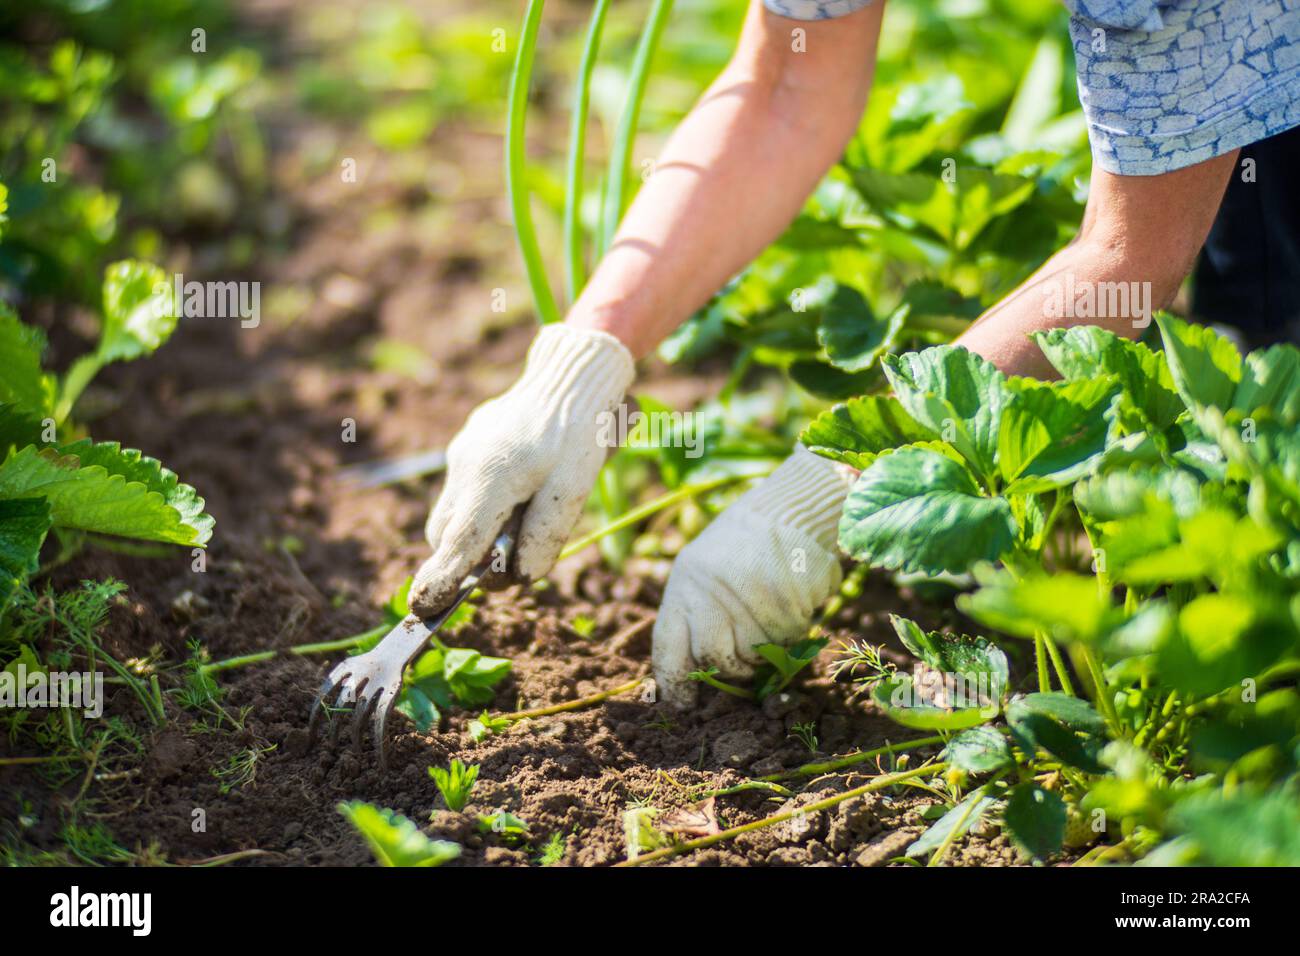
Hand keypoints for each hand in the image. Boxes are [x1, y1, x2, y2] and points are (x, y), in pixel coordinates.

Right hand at [409, 324, 634, 615]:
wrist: (575, 374)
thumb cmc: (580, 431)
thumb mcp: (574, 486)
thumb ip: (546, 533)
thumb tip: (522, 575)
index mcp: (490, 477)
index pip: (459, 542)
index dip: (443, 578)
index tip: (424, 607)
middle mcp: (466, 465)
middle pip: (449, 533)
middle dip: (468, 560)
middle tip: (509, 568)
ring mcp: (464, 452)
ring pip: (456, 512)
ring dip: (478, 532)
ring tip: (526, 520)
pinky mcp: (471, 445)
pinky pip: (468, 489)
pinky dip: (486, 507)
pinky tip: (523, 492)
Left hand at [652, 445, 855, 705]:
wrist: (789, 511)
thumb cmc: (743, 545)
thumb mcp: (704, 569)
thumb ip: (695, 612)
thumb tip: (694, 671)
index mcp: (685, 585)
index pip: (668, 647)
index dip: (674, 682)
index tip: (684, 703)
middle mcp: (711, 593)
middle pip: (712, 659)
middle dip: (728, 670)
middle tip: (743, 664)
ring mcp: (748, 600)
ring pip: (751, 657)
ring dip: (762, 652)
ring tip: (769, 624)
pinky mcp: (784, 605)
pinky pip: (785, 642)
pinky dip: (789, 635)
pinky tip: (789, 608)